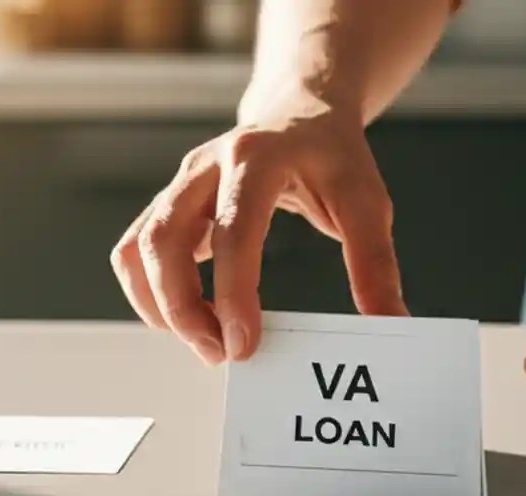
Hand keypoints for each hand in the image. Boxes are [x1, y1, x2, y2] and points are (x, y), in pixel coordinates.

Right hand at [110, 101, 406, 364]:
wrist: (301, 111)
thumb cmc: (332, 157)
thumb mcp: (366, 202)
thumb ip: (374, 264)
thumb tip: (390, 322)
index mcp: (257, 159)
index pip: (232, 230)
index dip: (232, 293)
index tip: (244, 343)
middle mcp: (206, 167)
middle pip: (164, 239)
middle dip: (182, 307)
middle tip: (220, 354)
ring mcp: (179, 184)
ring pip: (140, 248)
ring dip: (160, 305)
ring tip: (204, 342)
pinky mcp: (168, 204)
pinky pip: (135, 251)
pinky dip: (149, 292)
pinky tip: (186, 318)